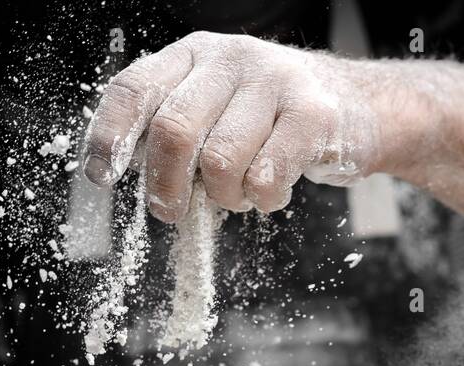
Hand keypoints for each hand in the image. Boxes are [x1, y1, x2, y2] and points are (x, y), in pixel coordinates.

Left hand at [83, 31, 394, 220]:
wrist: (361, 108)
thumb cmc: (275, 120)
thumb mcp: (217, 108)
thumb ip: (176, 131)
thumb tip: (124, 175)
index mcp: (193, 56)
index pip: (134, 89)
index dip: (110, 136)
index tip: (102, 177)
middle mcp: (230, 58)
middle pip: (173, 130)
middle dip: (165, 185)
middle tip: (170, 211)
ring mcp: (274, 81)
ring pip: (219, 162)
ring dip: (225, 197)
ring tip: (240, 194)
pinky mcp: (312, 114)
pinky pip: (266, 178)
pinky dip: (262, 201)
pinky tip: (271, 193)